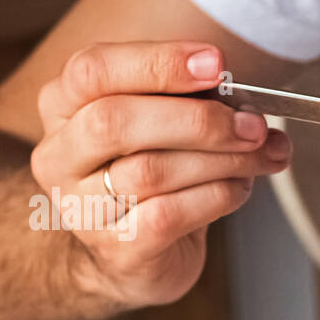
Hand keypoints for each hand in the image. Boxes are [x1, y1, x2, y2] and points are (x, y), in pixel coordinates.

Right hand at [30, 40, 290, 308]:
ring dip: (220, 160)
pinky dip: (217, 196)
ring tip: (260, 155)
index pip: (94, 69)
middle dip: (197, 119)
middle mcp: (60, 155)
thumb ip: (193, 105)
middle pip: (116, 121)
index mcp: (64, 106)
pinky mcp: (117, 249)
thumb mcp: (161, 128)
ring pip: (150, 171)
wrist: (130, 257)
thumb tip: (250, 110)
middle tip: (252, 125)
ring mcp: (81, 207)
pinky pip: (169, 214)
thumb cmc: (149, 179)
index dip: (158, 62)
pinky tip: (239, 188)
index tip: (217, 63)